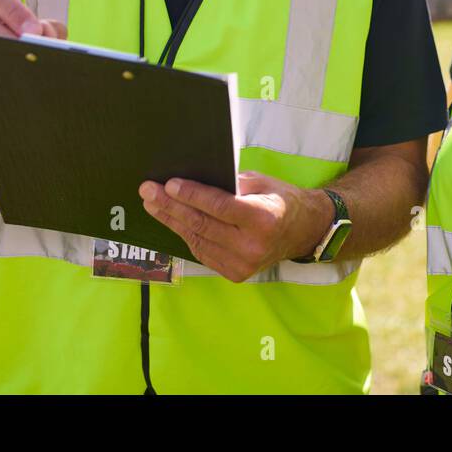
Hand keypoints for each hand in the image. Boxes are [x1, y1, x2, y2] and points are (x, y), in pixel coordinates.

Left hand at [138, 172, 333, 281]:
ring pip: (197, 239)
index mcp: (263, 219)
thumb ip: (230, 183)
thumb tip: (193, 179)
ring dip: (171, 221)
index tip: (168, 184)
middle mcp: (252, 246)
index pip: (219, 206)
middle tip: (148, 191)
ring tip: (152, 204)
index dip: (191, 195)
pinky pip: (202, 252)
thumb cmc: (282, 200)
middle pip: (202, 224)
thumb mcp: (262, 183)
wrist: (304, 232)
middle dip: (171, 206)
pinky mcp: (235, 273)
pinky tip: (171, 221)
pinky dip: (185, 235)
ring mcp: (242, 264)